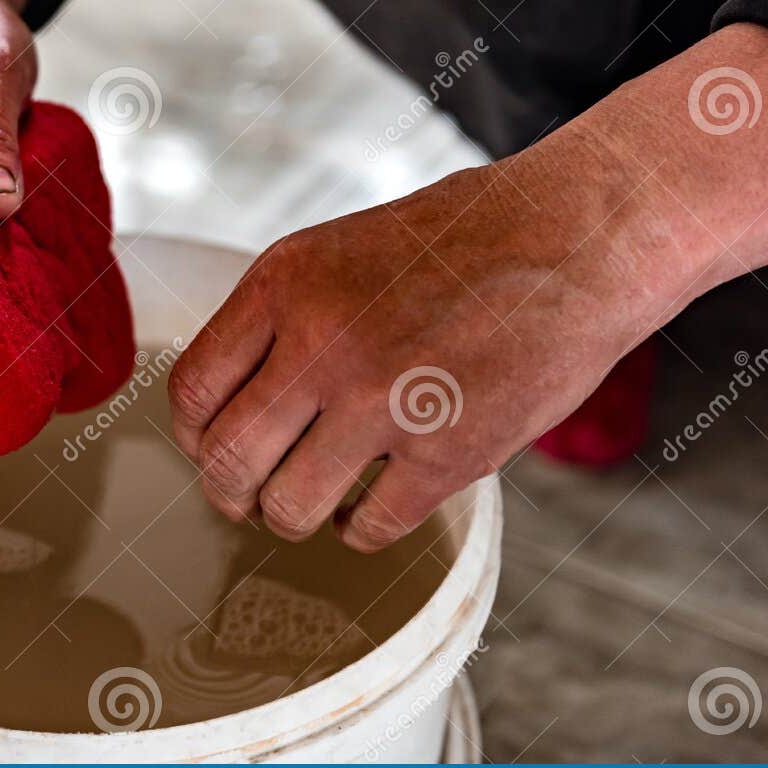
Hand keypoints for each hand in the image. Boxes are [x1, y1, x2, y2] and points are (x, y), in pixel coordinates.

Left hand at [168, 132, 681, 550]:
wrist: (575, 238)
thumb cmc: (461, 240)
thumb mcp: (338, 250)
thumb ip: (278, 318)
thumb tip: (225, 401)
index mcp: (284, 285)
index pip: (191, 389)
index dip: (193, 435)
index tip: (210, 446)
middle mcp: (323, 343)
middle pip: (227, 461)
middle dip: (230, 493)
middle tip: (246, 497)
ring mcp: (384, 401)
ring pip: (289, 507)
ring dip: (290, 518)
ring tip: (309, 504)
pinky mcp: (448, 452)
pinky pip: (369, 527)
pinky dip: (360, 530)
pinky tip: (372, 506)